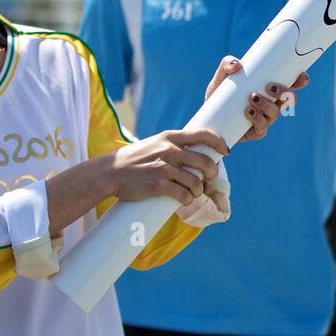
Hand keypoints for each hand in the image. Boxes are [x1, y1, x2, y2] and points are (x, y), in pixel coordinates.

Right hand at [105, 128, 229, 206]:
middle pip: (206, 162)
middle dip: (212, 173)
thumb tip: (196, 153)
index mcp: (170, 137)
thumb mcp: (154, 143)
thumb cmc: (134, 159)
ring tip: (193, 193)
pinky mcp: (159, 185)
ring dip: (198, 191)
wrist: (109, 172)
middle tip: (208, 179)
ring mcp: (165, 168)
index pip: (203, 135)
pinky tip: (184, 200)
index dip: (219, 142)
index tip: (225, 151)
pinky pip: (184, 195)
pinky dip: (187, 200)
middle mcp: (170, 150)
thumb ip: (173, 146)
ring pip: (196, 182)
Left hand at [204, 56, 309, 142]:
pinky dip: (257, 119)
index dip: (300, 81)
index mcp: (270, 89)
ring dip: (267, 105)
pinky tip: (248, 112)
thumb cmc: (221, 92)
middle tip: (269, 86)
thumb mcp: (222, 76)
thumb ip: (227, 65)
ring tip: (252, 97)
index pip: (291, 84)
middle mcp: (272, 104)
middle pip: (289, 99)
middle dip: (284, 93)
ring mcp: (265, 118)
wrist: (208, 116)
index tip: (302, 75)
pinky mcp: (255, 131)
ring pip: (275, 113)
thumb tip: (237, 65)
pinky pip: (261, 127)